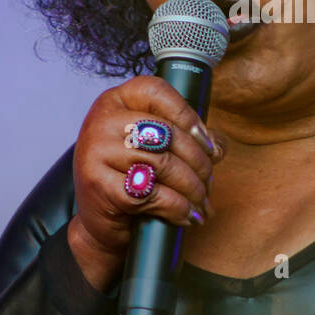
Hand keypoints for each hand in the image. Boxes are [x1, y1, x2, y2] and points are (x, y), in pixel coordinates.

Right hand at [67, 76, 226, 292]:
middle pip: (166, 133)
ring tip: (201, 201)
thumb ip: (187, 137)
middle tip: (208, 182)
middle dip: (198, 162)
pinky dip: (177, 207)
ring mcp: (96, 151)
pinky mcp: (99, 185)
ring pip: (163, 165)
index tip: (206, 143)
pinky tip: (187, 215)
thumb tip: (218, 146)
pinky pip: (152, 194)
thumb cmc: (130, 178)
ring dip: (192, 188)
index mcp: (115, 101)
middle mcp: (102, 121)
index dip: (188, 116)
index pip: (157, 91)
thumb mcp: (153, 149)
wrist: (99, 222)